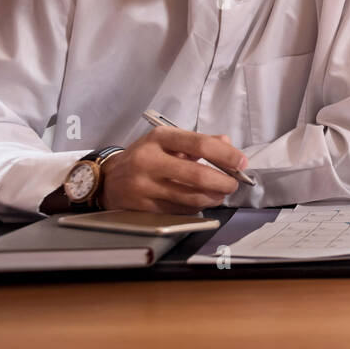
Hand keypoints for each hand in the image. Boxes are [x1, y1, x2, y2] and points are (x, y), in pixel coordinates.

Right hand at [100, 128, 245, 213]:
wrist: (107, 179)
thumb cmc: (145, 157)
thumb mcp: (167, 141)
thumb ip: (199, 141)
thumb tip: (229, 145)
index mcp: (160, 138)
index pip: (200, 144)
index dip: (225, 155)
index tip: (242, 163)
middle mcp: (149, 160)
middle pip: (197, 175)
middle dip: (223, 182)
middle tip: (233, 184)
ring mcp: (144, 185)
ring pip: (191, 197)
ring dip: (213, 198)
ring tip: (220, 194)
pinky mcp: (142, 206)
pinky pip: (179, 210)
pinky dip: (196, 208)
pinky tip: (200, 202)